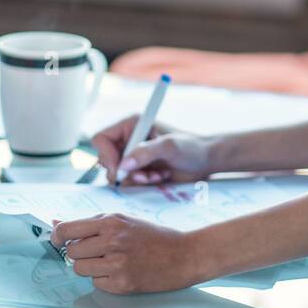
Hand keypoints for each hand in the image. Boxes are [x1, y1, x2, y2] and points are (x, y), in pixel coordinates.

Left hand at [53, 213, 204, 293]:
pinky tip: (119, 271)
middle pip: (72, 252)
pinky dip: (103, 279)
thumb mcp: (123, 220)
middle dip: (78, 253)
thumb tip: (56, 224)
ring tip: (108, 261)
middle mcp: (112, 242)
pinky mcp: (122, 284)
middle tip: (95, 251)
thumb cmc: (153, 236)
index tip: (58, 240)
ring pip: (80, 269)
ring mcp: (117, 264)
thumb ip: (90, 222)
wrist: (184, 255)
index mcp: (111, 222)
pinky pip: (96, 283)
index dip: (58, 237)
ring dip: (89, 267)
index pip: (67, 230)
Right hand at [89, 115, 215, 185]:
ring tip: (156, 175)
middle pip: (105, 158)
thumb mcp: (169, 147)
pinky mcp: (139, 169)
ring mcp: (133, 155)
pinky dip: (141, 183)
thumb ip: (145, 153)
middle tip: (143, 175)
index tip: (118, 169)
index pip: (101, 138)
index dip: (105, 154)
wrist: (206, 161)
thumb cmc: (191, 147)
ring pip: (117, 173)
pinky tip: (159, 177)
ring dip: (136, 178)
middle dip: (124, 171)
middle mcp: (129, 139)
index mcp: (132, 124)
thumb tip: (123, 164)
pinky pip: (128, 182)